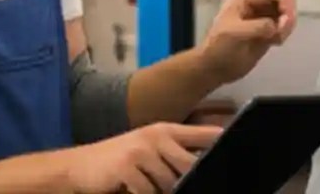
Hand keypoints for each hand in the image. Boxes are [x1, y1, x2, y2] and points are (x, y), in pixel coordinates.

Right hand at [65, 122, 221, 192]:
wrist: (80, 167)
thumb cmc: (120, 163)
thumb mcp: (149, 152)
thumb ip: (176, 157)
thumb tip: (206, 171)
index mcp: (165, 131)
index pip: (204, 135)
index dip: (222, 142)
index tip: (240, 152)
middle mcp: (156, 136)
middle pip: (188, 166)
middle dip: (186, 182)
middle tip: (173, 186)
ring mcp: (141, 150)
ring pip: (168, 184)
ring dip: (158, 192)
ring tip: (142, 184)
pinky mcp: (127, 166)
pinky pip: (147, 192)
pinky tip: (131, 190)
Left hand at [197, 0, 296, 84]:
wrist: (215, 68)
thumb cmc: (219, 47)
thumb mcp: (235, 33)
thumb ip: (258, 26)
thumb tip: (277, 26)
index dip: (286, 2)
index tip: (286, 21)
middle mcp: (257, 4)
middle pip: (285, 0)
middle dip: (289, 15)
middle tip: (282, 32)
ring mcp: (263, 18)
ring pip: (286, 14)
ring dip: (287, 26)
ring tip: (276, 40)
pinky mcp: (268, 32)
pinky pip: (284, 27)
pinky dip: (284, 33)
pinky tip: (275, 43)